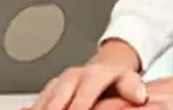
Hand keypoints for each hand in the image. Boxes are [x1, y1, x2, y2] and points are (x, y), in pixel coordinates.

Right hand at [26, 41, 146, 109]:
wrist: (105, 67)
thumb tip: (139, 95)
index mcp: (93, 74)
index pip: (84, 94)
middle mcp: (72, 77)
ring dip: (41, 108)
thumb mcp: (129, 79)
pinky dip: (33, 108)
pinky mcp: (50, 89)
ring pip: (45, 99)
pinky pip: (39, 101)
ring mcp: (59, 82)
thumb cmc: (116, 80)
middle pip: (59, 98)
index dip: (80, 107)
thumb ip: (132, 86)